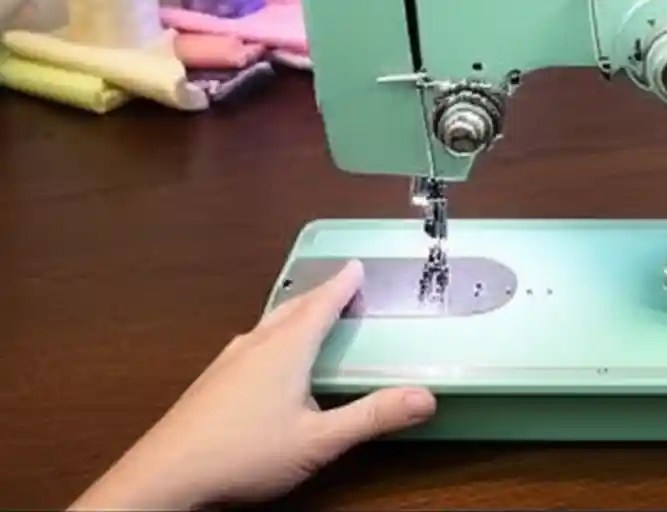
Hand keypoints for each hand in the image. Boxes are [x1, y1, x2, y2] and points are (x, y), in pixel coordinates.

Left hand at [71, 261, 435, 509]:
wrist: (166, 476)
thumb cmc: (242, 454)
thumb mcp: (319, 440)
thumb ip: (372, 417)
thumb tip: (424, 398)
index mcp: (285, 349)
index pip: (321, 305)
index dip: (343, 284)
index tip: (356, 266)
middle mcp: (256, 346)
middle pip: (294, 309)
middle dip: (321, 295)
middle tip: (342, 288)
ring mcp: (228, 362)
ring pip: (268, 325)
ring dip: (294, 314)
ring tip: (310, 317)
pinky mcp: (211, 382)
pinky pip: (250, 343)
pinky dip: (271, 336)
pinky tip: (268, 358)